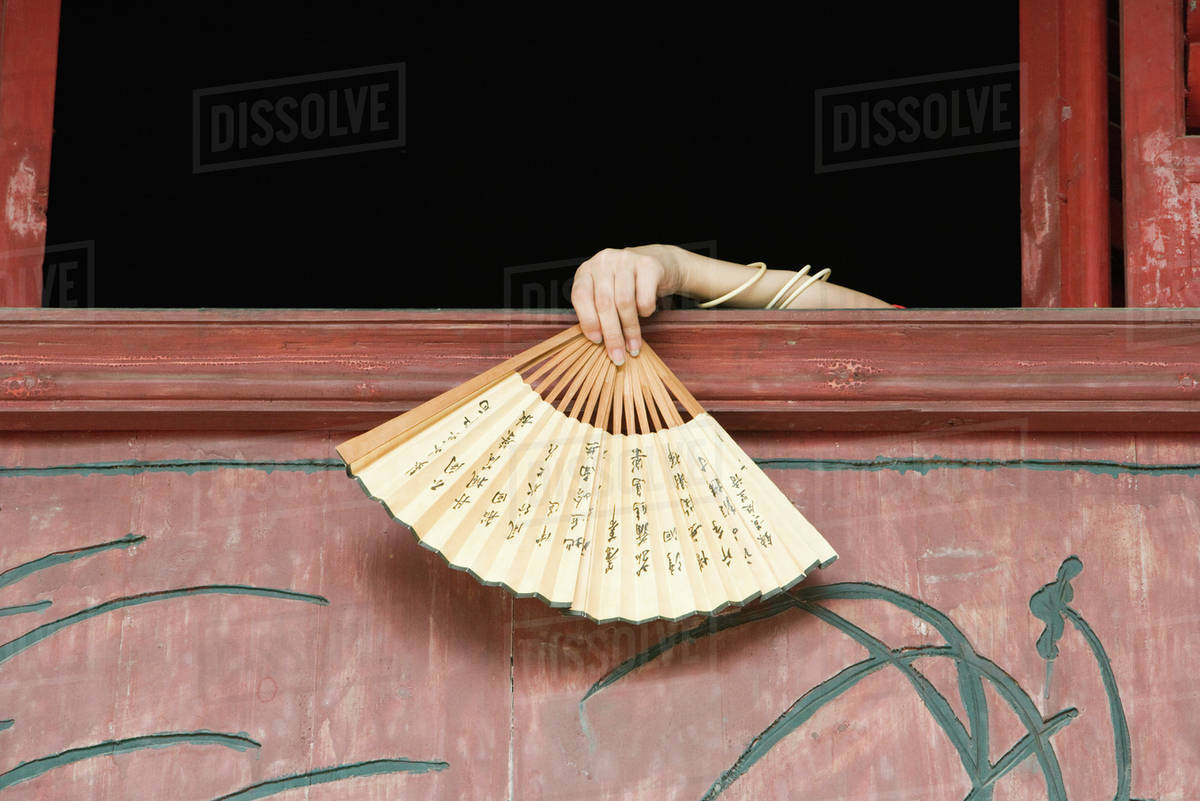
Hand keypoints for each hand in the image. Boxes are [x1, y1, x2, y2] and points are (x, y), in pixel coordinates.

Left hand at [570, 245, 684, 364]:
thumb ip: (597, 312)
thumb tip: (598, 343)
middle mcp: (603, 261)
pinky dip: (645, 312)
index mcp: (587, 270)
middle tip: (617, 356)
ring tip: (633, 346)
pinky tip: (645, 313)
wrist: (659, 263)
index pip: (580, 296)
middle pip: (604, 303)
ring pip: (624, 302)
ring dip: (630, 329)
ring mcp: (626, 259)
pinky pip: (644, 297)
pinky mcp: (648, 264)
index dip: (587, 321)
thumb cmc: (627, 285)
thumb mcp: (606, 294)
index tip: (596, 341)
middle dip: (612, 334)